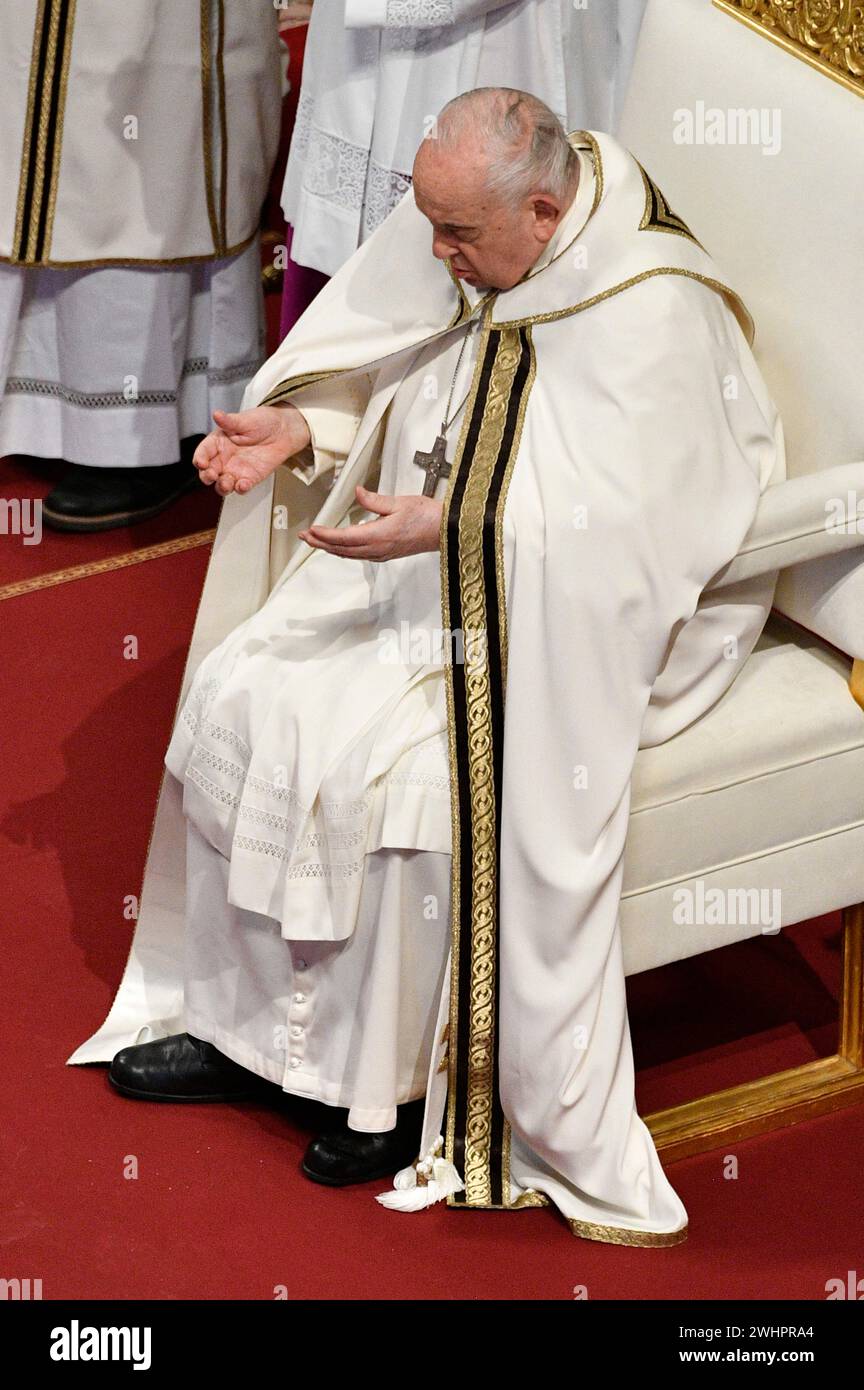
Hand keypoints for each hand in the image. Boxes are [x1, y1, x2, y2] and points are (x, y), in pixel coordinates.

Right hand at [193, 404, 310, 495]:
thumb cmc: (262, 422)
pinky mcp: (249, 478)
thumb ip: (229, 421)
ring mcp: (236, 470)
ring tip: (226, 483)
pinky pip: (241, 487)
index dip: (200, 458)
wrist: (283, 431)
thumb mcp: (244, 419)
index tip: (201, 462)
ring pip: (222, 484)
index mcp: (218, 442)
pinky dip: (241, 489)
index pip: (204, 452)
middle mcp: (224, 458)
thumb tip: (217, 414)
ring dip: (221, 486)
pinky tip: (242, 484)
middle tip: (211, 475)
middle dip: (207, 476)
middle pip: (208, 472)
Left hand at [299, 485, 442, 560]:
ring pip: (349, 554)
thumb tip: (357, 493)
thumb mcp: (399, 502)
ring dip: (330, 548)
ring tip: (315, 541)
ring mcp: (382, 553)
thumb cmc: (427, 516)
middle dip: (321, 543)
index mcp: (380, 535)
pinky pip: (358, 555)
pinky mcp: (386, 554)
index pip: (345, 537)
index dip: (326, 534)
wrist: (445, 531)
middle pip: (342, 549)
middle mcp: (378, 548)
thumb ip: (374, 500)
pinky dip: (343, 551)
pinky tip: (339, 546)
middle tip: (304, 537)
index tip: (312, 530)